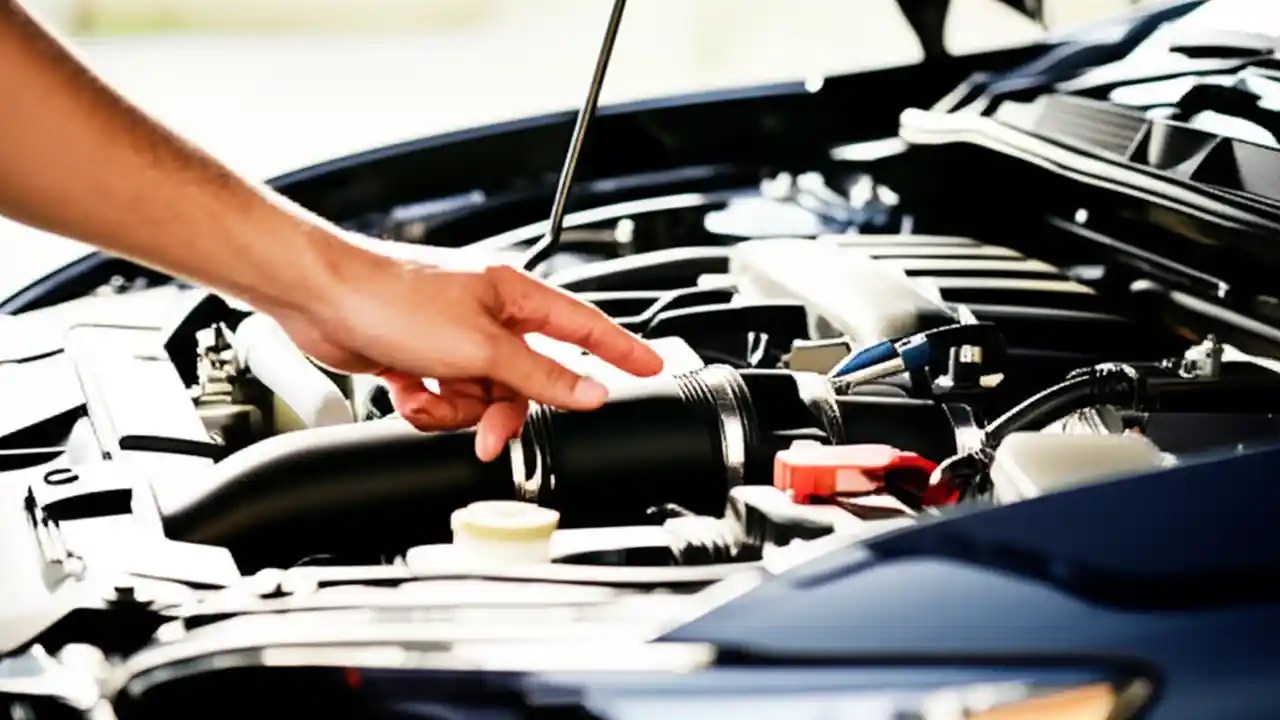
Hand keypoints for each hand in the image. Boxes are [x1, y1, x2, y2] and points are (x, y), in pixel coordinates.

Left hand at [267, 241, 663, 461]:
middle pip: (527, 380)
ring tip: (429, 399)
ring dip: (455, 409)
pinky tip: (407, 390)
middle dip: (504, 411)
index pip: (586, 327)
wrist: (320, 298)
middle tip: (491, 434)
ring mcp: (454, 338)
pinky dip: (427, 404)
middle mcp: (489, 316)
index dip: (622, 350)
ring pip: (483, 396)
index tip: (653, 367)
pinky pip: (446, 398)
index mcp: (515, 297)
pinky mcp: (422, 357)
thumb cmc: (393, 297)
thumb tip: (590, 391)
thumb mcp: (482, 347)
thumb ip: (541, 374)